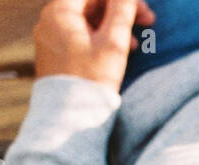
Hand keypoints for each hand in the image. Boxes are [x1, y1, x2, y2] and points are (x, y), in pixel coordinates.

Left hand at [34, 0, 156, 91]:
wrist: (69, 120)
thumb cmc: (91, 80)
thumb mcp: (113, 43)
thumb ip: (122, 10)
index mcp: (60, 12)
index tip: (142, 9)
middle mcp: (49, 21)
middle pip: (91, 4)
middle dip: (120, 11)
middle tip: (148, 20)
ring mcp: (50, 38)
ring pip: (87, 21)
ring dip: (113, 27)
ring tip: (135, 43)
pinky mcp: (55, 55)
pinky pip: (80, 37)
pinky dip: (100, 39)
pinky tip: (118, 52)